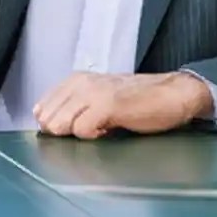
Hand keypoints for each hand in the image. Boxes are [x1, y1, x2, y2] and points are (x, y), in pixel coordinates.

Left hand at [33, 72, 212, 139]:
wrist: (173, 93)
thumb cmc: (139, 99)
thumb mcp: (99, 97)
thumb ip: (74, 107)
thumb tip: (50, 125)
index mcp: (76, 80)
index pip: (43, 107)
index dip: (54, 124)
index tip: (72, 130)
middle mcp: (81, 83)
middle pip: (48, 118)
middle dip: (63, 131)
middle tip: (88, 131)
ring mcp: (93, 93)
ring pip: (60, 124)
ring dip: (77, 134)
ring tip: (99, 129)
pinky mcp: (107, 105)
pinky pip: (82, 129)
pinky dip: (92, 136)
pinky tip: (108, 131)